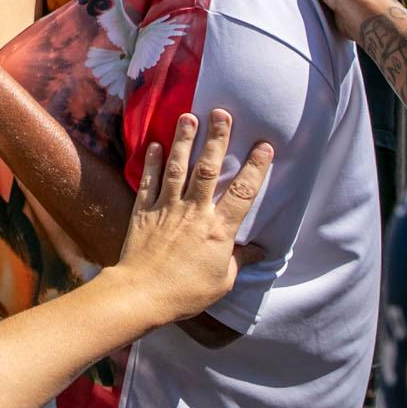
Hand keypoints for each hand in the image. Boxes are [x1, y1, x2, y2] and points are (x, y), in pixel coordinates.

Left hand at [109, 109, 272, 322]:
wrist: (142, 295)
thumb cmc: (186, 292)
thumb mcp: (222, 280)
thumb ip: (240, 260)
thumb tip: (260, 251)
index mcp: (218, 230)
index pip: (243, 193)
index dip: (255, 168)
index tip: (264, 145)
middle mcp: (194, 212)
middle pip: (208, 169)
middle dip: (216, 139)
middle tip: (222, 113)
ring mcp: (167, 208)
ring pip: (177, 168)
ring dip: (183, 140)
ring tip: (188, 116)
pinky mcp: (143, 211)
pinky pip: (149, 181)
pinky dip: (152, 162)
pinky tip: (155, 145)